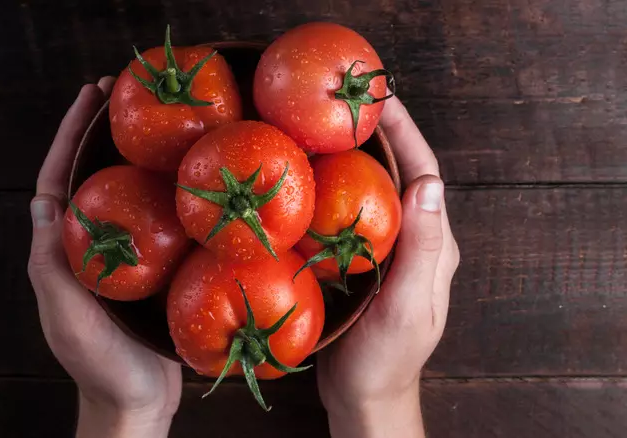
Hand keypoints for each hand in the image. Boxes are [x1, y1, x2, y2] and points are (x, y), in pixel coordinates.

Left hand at [27, 78, 180, 437]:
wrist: (137, 401)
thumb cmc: (99, 363)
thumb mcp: (66, 313)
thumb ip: (51, 263)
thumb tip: (42, 201)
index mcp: (61, 252)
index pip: (57, 182)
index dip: (69, 137)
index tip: (88, 99)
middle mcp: (87, 247)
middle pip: (90, 178)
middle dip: (100, 135)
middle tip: (122, 95)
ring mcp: (119, 257)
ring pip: (122, 195)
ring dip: (132, 157)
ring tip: (155, 123)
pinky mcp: (149, 270)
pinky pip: (153, 222)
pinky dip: (163, 193)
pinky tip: (185, 178)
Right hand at [317, 97, 459, 436]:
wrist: (364, 393)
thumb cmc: (385, 358)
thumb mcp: (406, 305)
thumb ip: (421, 249)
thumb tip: (429, 184)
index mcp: (433, 246)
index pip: (424, 175)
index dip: (406, 133)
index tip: (382, 97)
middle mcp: (415, 240)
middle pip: (401, 173)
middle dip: (381, 133)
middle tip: (349, 100)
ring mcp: (389, 250)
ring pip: (376, 189)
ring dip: (359, 155)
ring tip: (329, 125)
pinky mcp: (363, 260)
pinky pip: (353, 212)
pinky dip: (338, 186)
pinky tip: (314, 176)